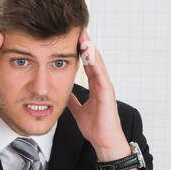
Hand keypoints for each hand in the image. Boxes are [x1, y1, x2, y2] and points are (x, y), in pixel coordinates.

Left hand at [69, 30, 135, 169]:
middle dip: (86, 43)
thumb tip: (63, 93)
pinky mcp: (107, 93)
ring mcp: (106, 86)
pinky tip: (89, 53)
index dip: (80, 49)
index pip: (87, 62)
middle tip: (78, 28)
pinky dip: (95, 63)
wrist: (104, 141)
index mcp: (95, 85)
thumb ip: (73, 99)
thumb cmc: (96, 127)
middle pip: (93, 58)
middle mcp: (102, 83)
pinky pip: (101, 74)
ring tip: (83, 35)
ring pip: (98, 63)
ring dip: (91, 49)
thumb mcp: (79, 110)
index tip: (72, 36)